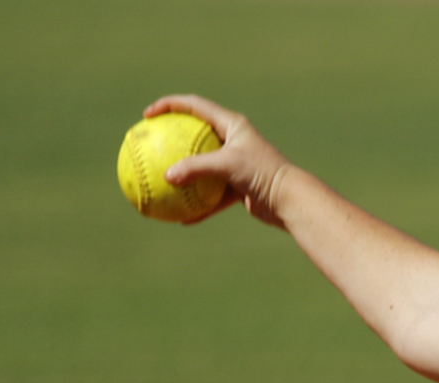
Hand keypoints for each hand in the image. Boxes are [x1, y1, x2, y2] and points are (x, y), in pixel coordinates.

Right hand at [142, 95, 292, 228]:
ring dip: (183, 176)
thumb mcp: (228, 165)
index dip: (169, 105)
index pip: (194, 106)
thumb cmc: (263, 173)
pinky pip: (212, 195)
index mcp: (232, 125)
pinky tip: (182, 219)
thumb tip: (167, 176)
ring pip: (202, 168)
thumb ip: (196, 167)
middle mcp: (233, 141)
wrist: (291, 199)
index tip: (147, 115)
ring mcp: (235, 164)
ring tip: (159, 182)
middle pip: (195, 134)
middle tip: (149, 144)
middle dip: (172, 138)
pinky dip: (199, 206)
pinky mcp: (238, 187)